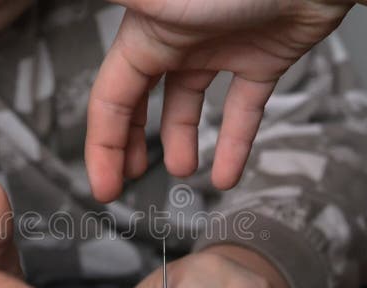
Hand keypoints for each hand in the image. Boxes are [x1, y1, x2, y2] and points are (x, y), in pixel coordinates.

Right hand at [85, 0, 350, 201]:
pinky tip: (227, 177)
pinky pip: (243, 109)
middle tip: (132, 180)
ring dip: (181, 142)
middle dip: (131, 144)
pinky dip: (235, 143)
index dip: (103, 145)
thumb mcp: (157, 1)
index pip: (111, 100)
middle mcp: (179, 43)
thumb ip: (118, 6)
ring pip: (189, 108)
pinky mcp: (264, 60)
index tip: (105, 190)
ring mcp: (221, 51)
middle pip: (142, 104)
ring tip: (185, 172)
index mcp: (146, 36)